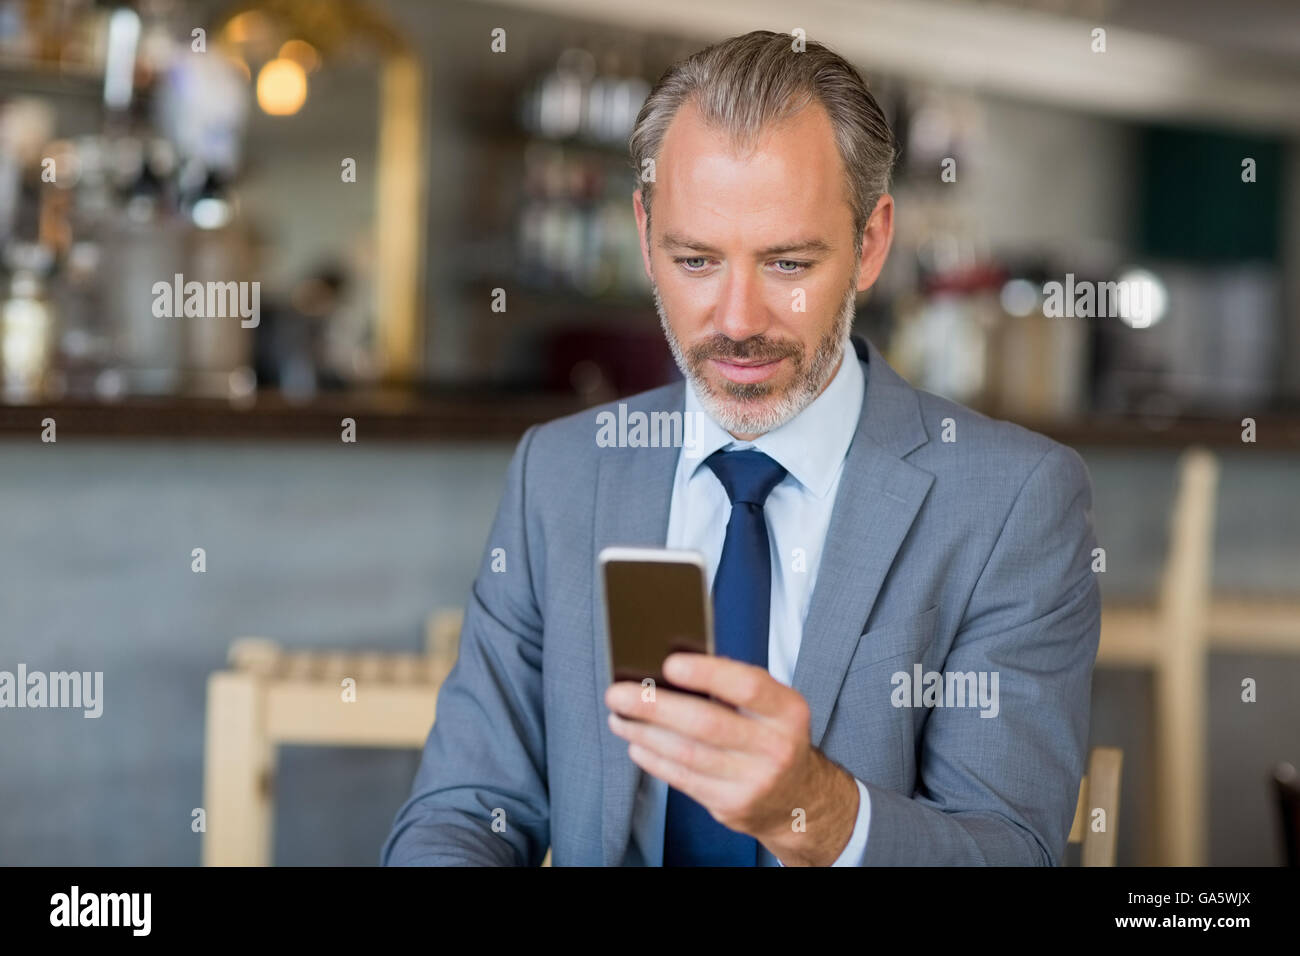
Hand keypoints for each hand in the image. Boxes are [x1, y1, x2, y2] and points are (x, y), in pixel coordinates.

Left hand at [603, 652, 859, 865]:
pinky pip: (683, 779)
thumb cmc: (771, 735)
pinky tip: (636, 744)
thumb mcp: (772, 706)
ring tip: (619, 717)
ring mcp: (754, 781)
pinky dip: (654, 759)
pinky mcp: (731, 806)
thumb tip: (670, 668)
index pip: (748, 686)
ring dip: (644, 733)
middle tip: (618, 694)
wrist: (796, 798)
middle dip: (655, 707)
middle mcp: (776, 748)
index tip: (669, 665)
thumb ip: (732, 684)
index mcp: (788, 711)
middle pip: (707, 724)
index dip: (707, 674)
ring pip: (687, 754)